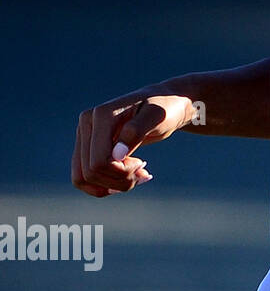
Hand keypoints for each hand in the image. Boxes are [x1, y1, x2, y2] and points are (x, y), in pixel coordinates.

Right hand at [72, 93, 194, 196]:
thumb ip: (137, 131)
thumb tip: (116, 155)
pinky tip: (129, 177)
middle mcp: (86, 125)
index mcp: (101, 116)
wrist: (166, 105)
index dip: (122, 172)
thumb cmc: (165, 109)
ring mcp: (85, 136)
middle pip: (90, 173)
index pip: (99, 161)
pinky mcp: (88, 146)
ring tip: (137, 175)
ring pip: (82, 179)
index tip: (143, 163)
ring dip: (112, 185)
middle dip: (119, 180)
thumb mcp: (158, 117)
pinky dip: (106, 184)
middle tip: (142, 171)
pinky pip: (85, 177)